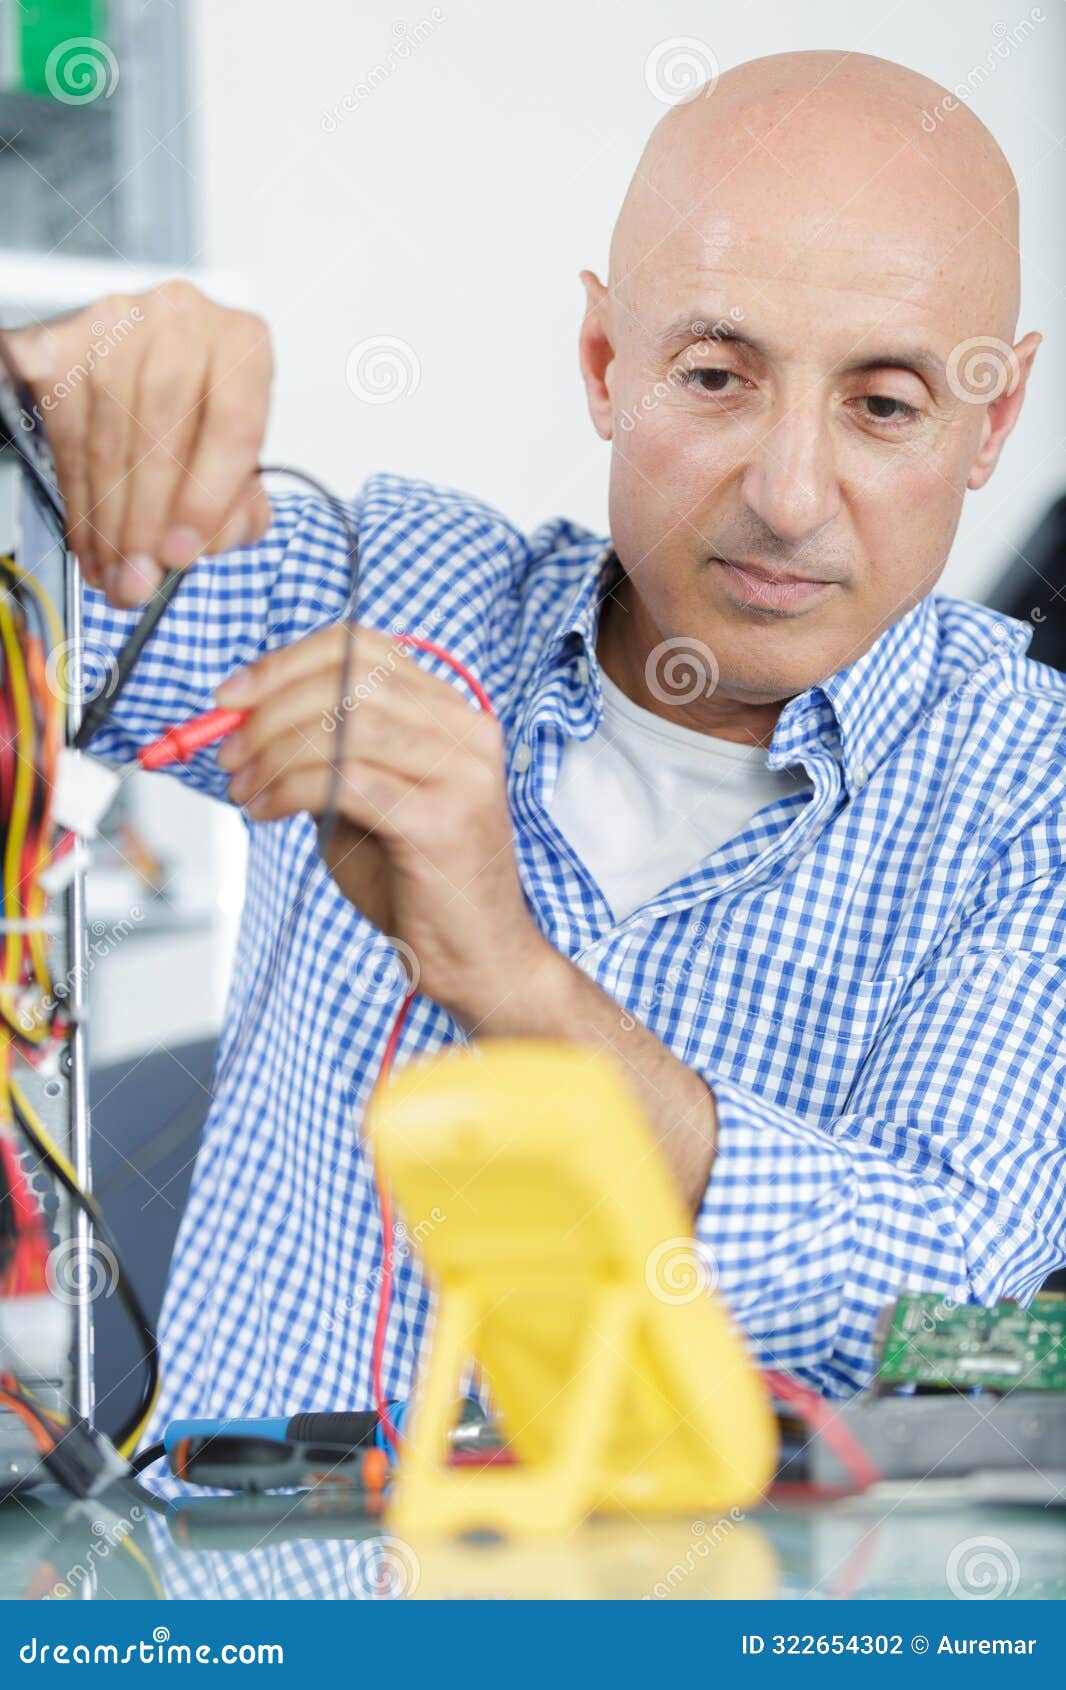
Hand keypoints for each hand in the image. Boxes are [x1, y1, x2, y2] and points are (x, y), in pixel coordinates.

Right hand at [3, 282, 272, 606]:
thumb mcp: (243, 451)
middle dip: (145, 526)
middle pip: (160, 436)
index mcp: (242, 343)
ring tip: (115, 576)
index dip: (207, 499)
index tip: (184, 553)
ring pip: (106, 441)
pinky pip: (66, 436)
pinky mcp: (65, 346)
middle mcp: (180, 322)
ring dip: (107, 524)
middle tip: (140, 582)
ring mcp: (116, 327)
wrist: (158, 351)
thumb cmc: (206, 407)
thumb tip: (207, 542)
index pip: (231, 426)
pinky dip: (77, 501)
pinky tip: (90, 542)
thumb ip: (241, 502)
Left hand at [214, 624, 549, 1025]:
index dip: (286, 662)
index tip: (231, 696)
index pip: (363, 647)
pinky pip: (346, 781)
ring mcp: (461, 774)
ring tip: (244, 787)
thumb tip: (244, 720)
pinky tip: (267, 810)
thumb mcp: (364, 799)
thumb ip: (323, 752)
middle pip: (351, 678)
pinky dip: (289, 790)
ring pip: (346, 725)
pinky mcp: (442, 821)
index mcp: (452, 713)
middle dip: (270, 709)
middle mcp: (466, 731)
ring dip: (274, 752)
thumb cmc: (418, 883)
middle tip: (227, 749)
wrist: (477, 959)